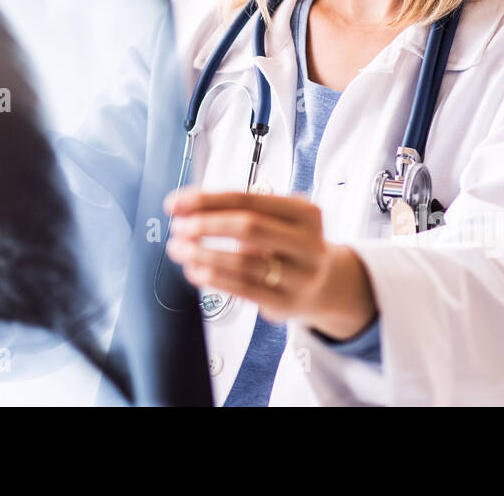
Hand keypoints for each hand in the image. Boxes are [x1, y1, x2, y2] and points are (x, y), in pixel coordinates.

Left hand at [163, 188, 377, 339]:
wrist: (327, 284)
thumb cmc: (289, 244)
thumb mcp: (277, 219)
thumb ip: (239, 210)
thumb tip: (185, 207)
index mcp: (304, 211)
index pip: (248, 198)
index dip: (207, 200)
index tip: (176, 204)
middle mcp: (307, 242)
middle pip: (249, 227)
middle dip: (205, 225)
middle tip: (178, 228)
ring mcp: (300, 276)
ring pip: (244, 262)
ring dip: (203, 254)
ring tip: (179, 249)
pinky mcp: (286, 303)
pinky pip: (244, 289)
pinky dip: (214, 278)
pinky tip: (195, 271)